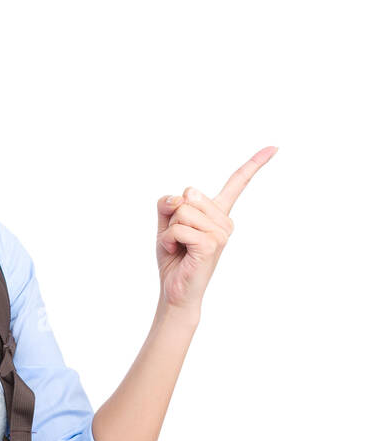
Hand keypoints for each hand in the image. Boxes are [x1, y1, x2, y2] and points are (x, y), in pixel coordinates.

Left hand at [156, 145, 278, 312]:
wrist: (175, 292)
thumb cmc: (174, 258)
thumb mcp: (165, 224)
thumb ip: (168, 204)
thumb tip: (179, 198)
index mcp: (218, 213)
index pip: (237, 183)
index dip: (255, 164)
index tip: (275, 147)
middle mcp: (225, 221)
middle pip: (188, 194)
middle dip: (173, 215)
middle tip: (179, 238)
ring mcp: (221, 233)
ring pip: (182, 211)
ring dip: (170, 230)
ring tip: (180, 247)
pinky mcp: (211, 244)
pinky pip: (179, 228)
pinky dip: (170, 240)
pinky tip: (179, 253)